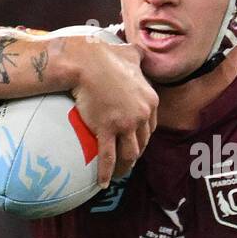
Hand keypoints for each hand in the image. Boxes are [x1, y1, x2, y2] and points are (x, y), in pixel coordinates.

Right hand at [67, 38, 158, 186]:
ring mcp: (124, 124)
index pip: (151, 126)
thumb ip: (138, 56)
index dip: (143, 137)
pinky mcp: (106, 129)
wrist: (85, 62)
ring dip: (126, 166)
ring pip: (130, 153)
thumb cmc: (106, 56)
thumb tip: (141, 53)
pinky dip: (106, 173)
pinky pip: (108, 157)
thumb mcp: (130, 54)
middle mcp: (141, 114)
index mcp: (150, 100)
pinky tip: (103, 183)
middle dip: (136, 152)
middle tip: (127, 160)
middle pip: (142, 141)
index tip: (136, 142)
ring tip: (119, 173)